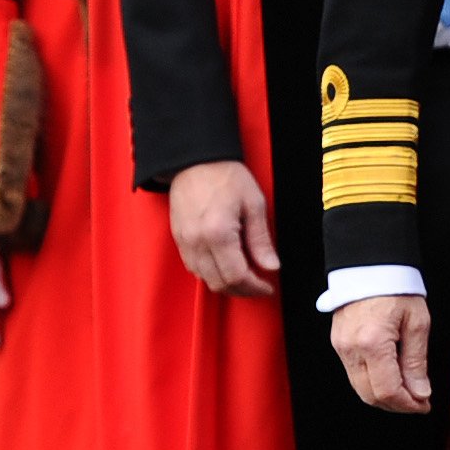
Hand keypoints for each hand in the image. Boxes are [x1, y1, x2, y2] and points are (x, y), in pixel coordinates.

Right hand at [167, 160, 279, 297]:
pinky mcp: (179, 239)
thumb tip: (271, 266)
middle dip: (242, 290)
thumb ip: (261, 240)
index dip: (255, 287)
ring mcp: (185, 242)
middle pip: (220, 283)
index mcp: (218, 233)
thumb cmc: (224, 175)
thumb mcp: (253, 204)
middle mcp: (198, 242)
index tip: (267, 286)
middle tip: (258, 284)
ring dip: (226, 283)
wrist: (194, 160)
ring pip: (205, 279)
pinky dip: (211, 273)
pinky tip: (225, 265)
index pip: (237, 276)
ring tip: (244, 277)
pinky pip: (194, 267)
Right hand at [332, 293, 433, 411]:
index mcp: (372, 342)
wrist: (370, 266)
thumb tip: (420, 391)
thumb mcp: (416, 323)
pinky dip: (372, 382)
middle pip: (370, 396)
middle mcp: (351, 347)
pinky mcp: (338, 343)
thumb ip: (417, 361)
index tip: (423, 405)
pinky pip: (354, 373)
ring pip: (360, 388)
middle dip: (396, 405)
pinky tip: (390, 377)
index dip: (408, 405)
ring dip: (384, 396)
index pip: (388, 391)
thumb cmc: (394, 286)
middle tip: (418, 402)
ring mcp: (341, 346)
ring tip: (406, 391)